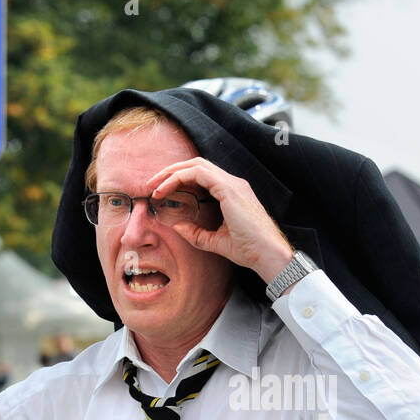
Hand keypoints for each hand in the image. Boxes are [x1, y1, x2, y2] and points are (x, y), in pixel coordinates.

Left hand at [146, 157, 293, 280]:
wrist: (268, 255)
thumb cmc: (249, 250)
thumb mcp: (216, 241)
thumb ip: (197, 234)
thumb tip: (177, 226)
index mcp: (232, 192)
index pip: (201, 175)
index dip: (178, 179)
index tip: (160, 193)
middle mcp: (233, 183)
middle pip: (196, 164)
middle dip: (171, 171)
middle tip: (151, 185)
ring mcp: (232, 184)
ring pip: (195, 164)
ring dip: (171, 172)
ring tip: (154, 186)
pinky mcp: (229, 189)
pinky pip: (197, 173)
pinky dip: (178, 178)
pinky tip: (165, 190)